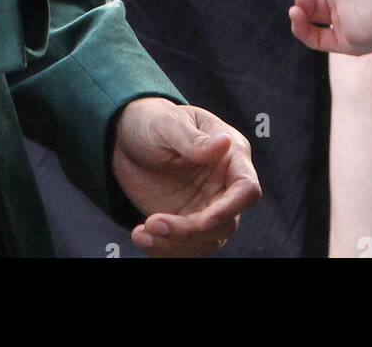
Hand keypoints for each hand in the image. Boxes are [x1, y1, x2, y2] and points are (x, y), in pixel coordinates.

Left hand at [111, 98, 260, 255]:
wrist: (125, 138)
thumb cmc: (153, 121)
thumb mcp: (167, 123)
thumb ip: (193, 139)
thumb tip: (224, 143)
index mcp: (230, 155)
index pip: (246, 189)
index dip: (231, 208)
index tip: (204, 220)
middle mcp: (223, 186)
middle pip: (225, 223)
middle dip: (191, 230)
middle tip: (153, 223)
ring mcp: (206, 208)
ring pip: (205, 240)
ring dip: (174, 244)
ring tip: (142, 233)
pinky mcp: (185, 223)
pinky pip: (184, 247)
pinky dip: (163, 249)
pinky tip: (140, 236)